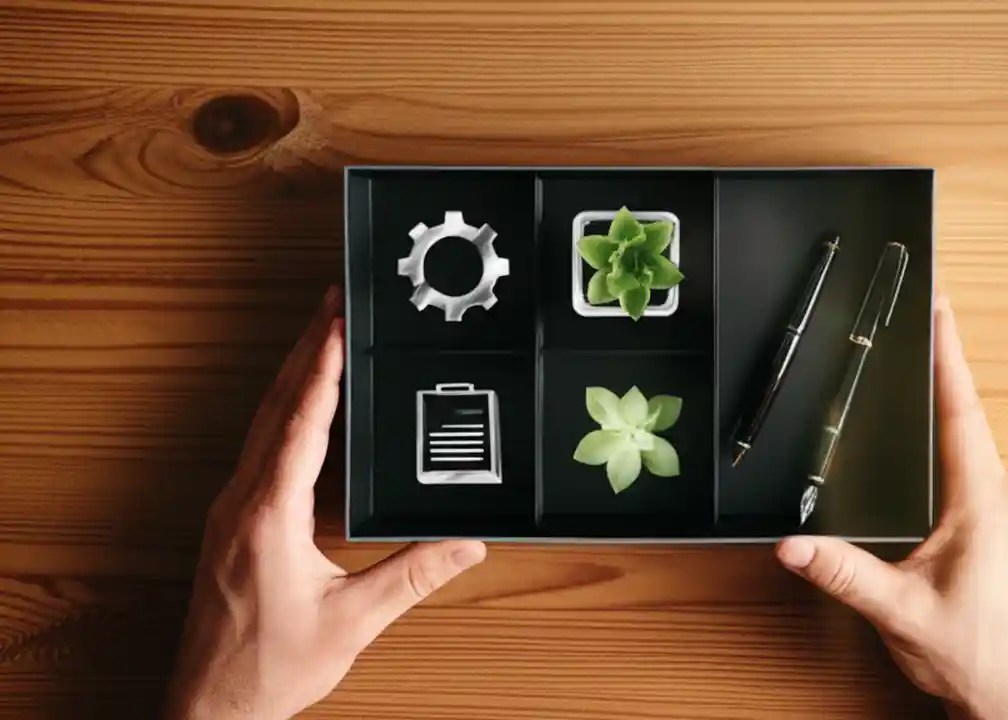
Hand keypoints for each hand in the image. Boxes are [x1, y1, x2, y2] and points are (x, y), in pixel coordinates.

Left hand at [165, 287, 486, 719]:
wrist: (210, 707)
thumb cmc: (264, 669)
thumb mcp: (351, 621)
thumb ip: (412, 577)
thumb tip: (465, 544)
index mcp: (267, 516)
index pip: (301, 425)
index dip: (323, 370)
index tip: (337, 326)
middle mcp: (241, 504)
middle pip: (275, 409)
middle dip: (304, 352)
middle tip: (329, 307)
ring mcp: (230, 512)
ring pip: (262, 426)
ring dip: (293, 380)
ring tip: (321, 342)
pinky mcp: (232, 525)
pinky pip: (259, 451)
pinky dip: (286, 416)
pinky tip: (304, 413)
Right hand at [775, 293, 1007, 719]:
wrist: (1003, 692)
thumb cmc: (970, 652)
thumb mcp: (899, 609)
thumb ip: (845, 573)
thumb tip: (794, 543)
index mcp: (981, 500)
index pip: (961, 411)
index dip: (948, 356)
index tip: (939, 308)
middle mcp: (993, 494)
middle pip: (966, 407)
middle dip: (945, 355)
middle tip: (926, 307)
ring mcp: (993, 506)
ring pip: (969, 429)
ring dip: (948, 386)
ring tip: (925, 346)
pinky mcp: (986, 520)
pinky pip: (966, 453)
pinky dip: (948, 420)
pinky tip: (929, 417)